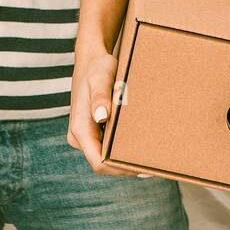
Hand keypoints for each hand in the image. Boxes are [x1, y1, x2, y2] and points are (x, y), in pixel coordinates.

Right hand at [66, 48, 140, 176]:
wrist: (92, 60)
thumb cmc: (98, 67)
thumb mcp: (100, 77)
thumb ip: (100, 96)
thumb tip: (101, 117)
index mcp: (79, 129)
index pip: (98, 163)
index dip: (119, 169)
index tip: (141, 167)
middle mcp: (79, 136)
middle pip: (103, 163)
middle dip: (124, 165)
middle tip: (150, 162)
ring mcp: (85, 134)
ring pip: (105, 155)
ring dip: (122, 156)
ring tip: (146, 152)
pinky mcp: (92, 130)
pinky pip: (106, 145)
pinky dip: (120, 147)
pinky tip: (138, 141)